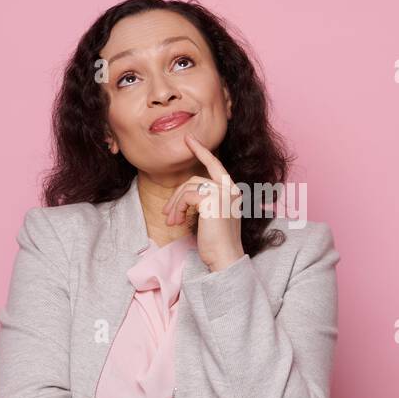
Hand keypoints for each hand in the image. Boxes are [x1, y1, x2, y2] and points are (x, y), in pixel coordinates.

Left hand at [163, 133, 244, 271]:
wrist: (225, 258)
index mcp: (232, 191)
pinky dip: (178, 208)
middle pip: (194, 180)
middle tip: (166, 213)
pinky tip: (177, 222)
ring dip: (175, 204)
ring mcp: (222, 193)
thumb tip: (183, 196)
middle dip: (176, 195)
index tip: (188, 139)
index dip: (201, 151)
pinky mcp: (212, 199)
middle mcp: (230, 189)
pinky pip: (186, 196)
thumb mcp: (212, 217)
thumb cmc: (217, 243)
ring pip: (187, 188)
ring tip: (171, 221)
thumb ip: (205, 201)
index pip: (215, 165)